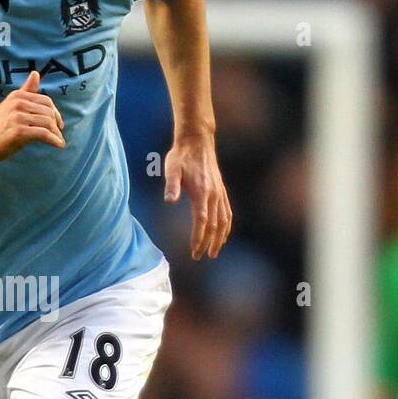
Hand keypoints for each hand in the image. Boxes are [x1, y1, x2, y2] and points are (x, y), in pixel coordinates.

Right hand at [0, 70, 64, 164]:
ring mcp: (17, 117)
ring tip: (59, 142)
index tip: (58, 124)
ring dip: (56, 134)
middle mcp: (18, 103)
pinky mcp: (18, 131)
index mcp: (17, 95)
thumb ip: (26, 91)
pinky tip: (59, 146)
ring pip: (48, 122)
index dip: (55, 113)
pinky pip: (43, 134)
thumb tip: (36, 73)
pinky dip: (54, 140)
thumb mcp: (10, 105)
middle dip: (56, 123)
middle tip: (58, 134)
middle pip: (48, 111)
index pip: (46, 101)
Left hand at [164, 131, 231, 259]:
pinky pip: (228, 212)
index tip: (194, 251)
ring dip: (220, 238)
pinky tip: (223, 235)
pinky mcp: (221, 191)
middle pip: (215, 225)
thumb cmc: (181, 156)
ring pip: (224, 221)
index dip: (199, 238)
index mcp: (202, 192)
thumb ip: (171, 186)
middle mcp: (214, 194)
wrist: (197, 141)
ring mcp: (220, 193)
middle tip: (201, 257)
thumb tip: (170, 201)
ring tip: (214, 252)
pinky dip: (226, 226)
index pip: (202, 221)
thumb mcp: (171, 168)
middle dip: (208, 243)